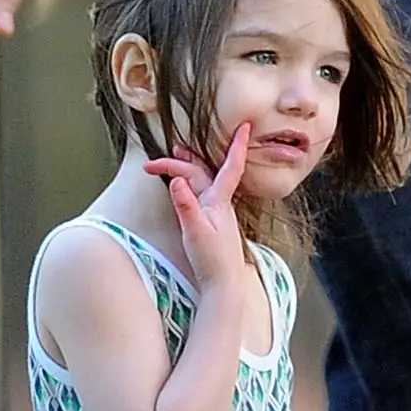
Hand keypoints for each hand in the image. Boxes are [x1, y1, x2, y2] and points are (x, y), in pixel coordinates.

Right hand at [146, 122, 251, 296]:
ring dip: (186, 169)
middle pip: (202, 173)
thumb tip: (176, 179)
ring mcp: (216, 213)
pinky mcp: (211, 223)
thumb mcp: (195, 231)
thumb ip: (185, 205)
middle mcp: (220, 204)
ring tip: (174, 158)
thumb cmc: (213, 260)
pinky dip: (188, 185)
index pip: (231, 167)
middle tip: (165, 153)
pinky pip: (199, 195)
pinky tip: (183, 188)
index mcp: (219, 201)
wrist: (224, 284)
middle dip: (184, 160)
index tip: (245, 126)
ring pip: (201, 183)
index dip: (237, 145)